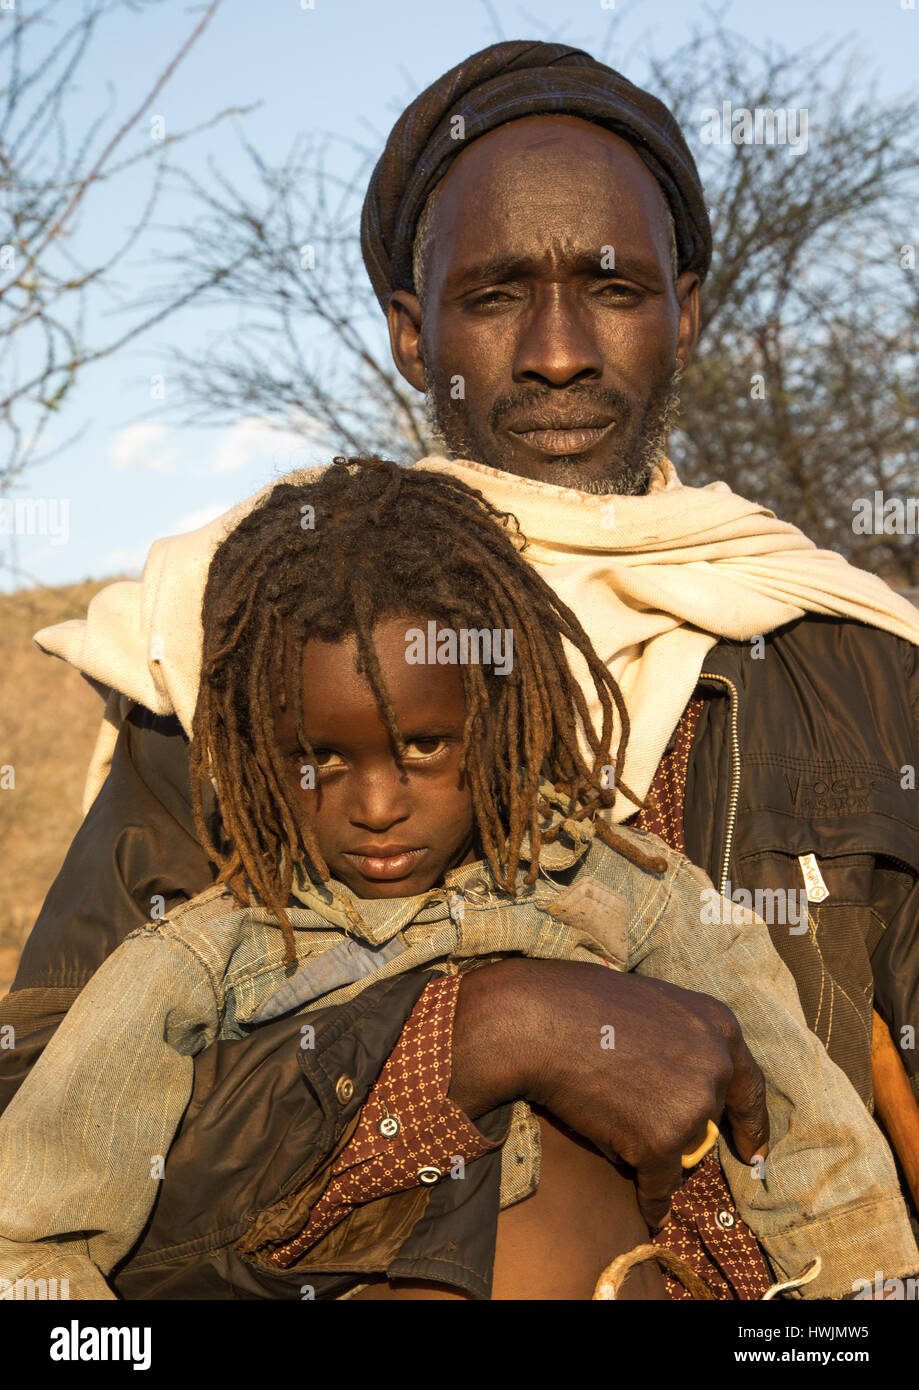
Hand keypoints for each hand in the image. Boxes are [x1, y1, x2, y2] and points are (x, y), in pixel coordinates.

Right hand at [450, 958, 768, 1228]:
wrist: (539, 1022)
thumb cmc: (582, 1004)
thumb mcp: (653, 1005)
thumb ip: (682, 1039)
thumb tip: (686, 1077)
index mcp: (719, 1026)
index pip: (749, 1085)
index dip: (751, 1122)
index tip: (753, 1151)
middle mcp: (717, 1065)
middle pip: (709, 1118)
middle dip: (683, 1129)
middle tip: (648, 1127)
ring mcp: (693, 1105)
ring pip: (682, 1151)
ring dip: (656, 1153)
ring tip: (613, 1127)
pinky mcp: (662, 1141)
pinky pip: (661, 1186)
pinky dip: (651, 1199)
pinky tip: (647, 1208)